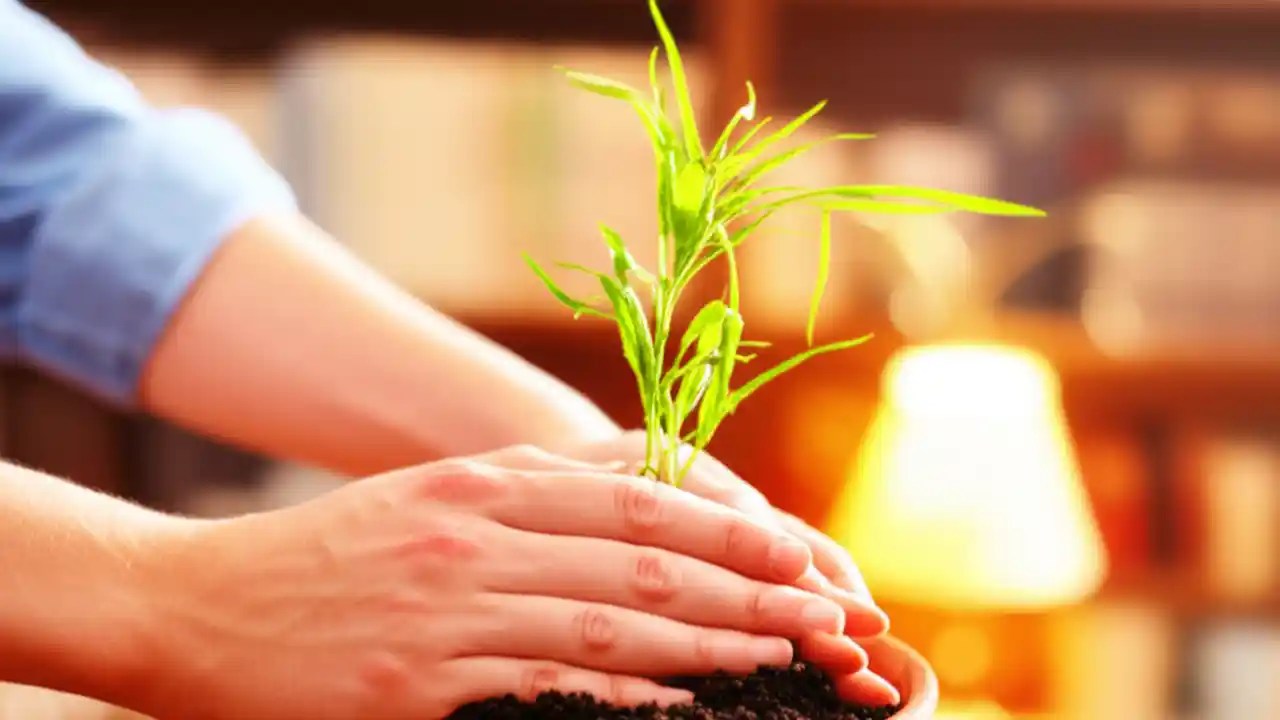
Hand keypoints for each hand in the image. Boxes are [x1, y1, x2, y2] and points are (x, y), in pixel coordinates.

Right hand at [137, 445, 851, 719]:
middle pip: (642, 556)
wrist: (200, 606)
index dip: (729, 526)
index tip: (799, 552)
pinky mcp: (415, 684)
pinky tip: (680, 702)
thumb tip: (641, 488)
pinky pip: (543, 683)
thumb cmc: (328, 555)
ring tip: (780, 655)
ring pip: (609, 619)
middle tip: (823, 610)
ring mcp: (448, 609)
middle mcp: (476, 534)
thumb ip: (532, 489)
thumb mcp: (434, 494)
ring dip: (707, 640)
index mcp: (484, 483)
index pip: (637, 497)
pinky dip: (622, 692)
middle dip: (746, 587)